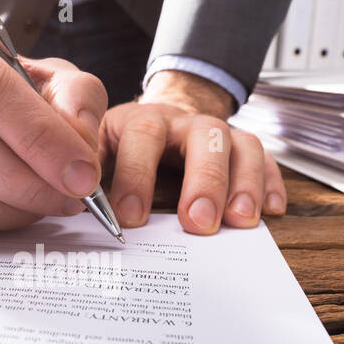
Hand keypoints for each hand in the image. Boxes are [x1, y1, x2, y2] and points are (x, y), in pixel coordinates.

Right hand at [0, 11, 105, 233]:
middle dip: (25, 180)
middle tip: (69, 197)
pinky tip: (11, 211)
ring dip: (4, 208)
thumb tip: (78, 142)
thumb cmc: (3, 90)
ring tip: (44, 204)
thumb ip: (75, 99)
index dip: (38, 135)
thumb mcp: (48, 77)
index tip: (81, 173)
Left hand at [102, 70, 286, 234]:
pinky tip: (271, 210)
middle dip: (204, 181)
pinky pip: (264, 159)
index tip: (132, 217)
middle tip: (199, 223)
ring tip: (240, 221)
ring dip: (244, 184)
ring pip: (241, 145)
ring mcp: (217, 134)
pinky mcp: (240, 149)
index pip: (142, 136)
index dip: (137, 174)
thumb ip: (86, 170)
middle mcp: (184, 122)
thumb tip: (72, 204)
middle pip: (204, 138)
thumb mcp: (96, 150)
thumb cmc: (122, 148)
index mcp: (141, 120)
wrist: (158, 121)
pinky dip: (271, 183)